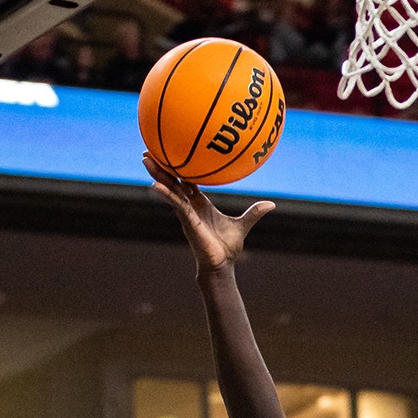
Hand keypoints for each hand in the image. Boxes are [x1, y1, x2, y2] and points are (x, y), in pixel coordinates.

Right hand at [145, 154, 273, 272]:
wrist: (222, 265)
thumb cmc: (228, 248)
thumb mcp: (243, 225)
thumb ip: (253, 213)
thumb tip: (271, 204)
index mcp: (200, 204)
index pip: (187, 182)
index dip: (180, 169)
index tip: (172, 154)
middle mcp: (190, 206)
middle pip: (173, 182)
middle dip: (162, 167)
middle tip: (148, 152)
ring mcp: (186, 212)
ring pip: (170, 189)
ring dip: (158, 174)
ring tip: (146, 159)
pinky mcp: (187, 220)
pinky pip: (175, 203)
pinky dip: (166, 193)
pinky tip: (155, 185)